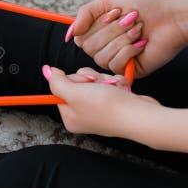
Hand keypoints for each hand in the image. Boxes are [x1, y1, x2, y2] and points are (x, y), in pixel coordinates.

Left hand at [42, 65, 159, 136]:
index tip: (82, 84)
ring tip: (112, 89)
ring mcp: (100, 109)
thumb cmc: (106, 107)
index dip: (72, 81)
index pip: (61, 89)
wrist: (140, 115)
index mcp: (70, 117)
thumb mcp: (74, 93)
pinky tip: (122, 91)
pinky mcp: (115, 102)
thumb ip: (57, 82)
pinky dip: (116, 84)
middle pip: (78, 82)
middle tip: (98, 86)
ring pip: (94, 80)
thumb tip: (47, 71)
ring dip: (104, 80)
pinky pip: (109, 83)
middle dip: (90, 79)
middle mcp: (83, 114)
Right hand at [66, 0, 187, 77]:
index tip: (116, 13)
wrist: (172, 17)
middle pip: (90, 47)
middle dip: (113, 30)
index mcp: (98, 34)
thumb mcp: (109, 2)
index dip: (96, 26)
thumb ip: (85, 13)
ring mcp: (116, 61)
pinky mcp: (128, 70)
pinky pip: (115, 64)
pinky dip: (130, 50)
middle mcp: (104, 49)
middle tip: (132, 20)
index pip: (80, 38)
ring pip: (102, 57)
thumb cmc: (143, 7)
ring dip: (123, 39)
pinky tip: (142, 43)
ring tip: (139, 30)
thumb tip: (70, 35)